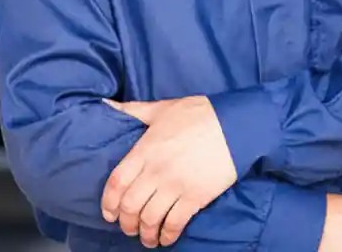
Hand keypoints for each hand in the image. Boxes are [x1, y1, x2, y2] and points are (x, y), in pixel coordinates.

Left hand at [101, 96, 236, 246]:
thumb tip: (107, 104)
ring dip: (145, 233)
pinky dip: (168, 235)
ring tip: (147, 238)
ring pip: (150, 218)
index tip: (109, 214)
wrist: (235, 124)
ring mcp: (176, 185)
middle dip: (127, 222)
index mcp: (145, 149)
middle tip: (128, 228)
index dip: (109, 203)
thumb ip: (132, 110)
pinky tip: (166, 239)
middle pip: (131, 205)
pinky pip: (176, 222)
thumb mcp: (162, 108)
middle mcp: (157, 170)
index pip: (117, 182)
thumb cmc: (198, 114)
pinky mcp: (196, 196)